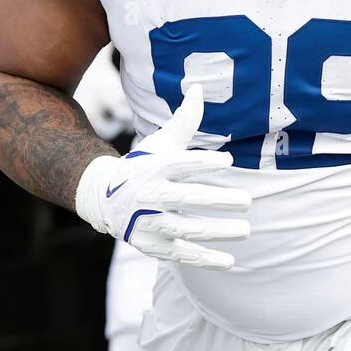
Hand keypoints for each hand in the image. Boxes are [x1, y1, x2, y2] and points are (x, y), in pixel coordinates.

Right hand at [74, 85, 251, 267]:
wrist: (103, 197)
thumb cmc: (143, 165)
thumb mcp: (161, 142)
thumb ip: (185, 121)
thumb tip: (200, 88)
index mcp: (155, 168)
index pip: (181, 164)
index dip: (203, 163)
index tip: (227, 161)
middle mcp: (150, 195)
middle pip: (185, 199)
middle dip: (217, 201)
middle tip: (247, 201)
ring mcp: (149, 222)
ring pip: (185, 229)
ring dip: (217, 231)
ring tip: (246, 230)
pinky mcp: (150, 244)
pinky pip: (180, 254)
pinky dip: (204, 260)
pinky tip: (230, 262)